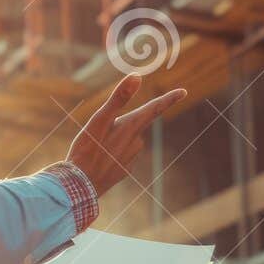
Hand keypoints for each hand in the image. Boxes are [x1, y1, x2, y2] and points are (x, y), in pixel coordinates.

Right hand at [66, 74, 186, 196]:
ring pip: (126, 139)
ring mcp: (130, 158)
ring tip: (92, 147)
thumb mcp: (99, 119)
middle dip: (121, 122)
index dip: (169, 99)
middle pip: (134, 124)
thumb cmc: (86, 150)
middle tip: (96, 132)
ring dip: (113, 138)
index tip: (183, 92)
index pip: (154, 108)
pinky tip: (97, 159)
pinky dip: (110, 152)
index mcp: (131, 127)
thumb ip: (119, 98)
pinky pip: (120, 154)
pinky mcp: (123, 170)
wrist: (80, 186)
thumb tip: (137, 77)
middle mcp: (136, 142)